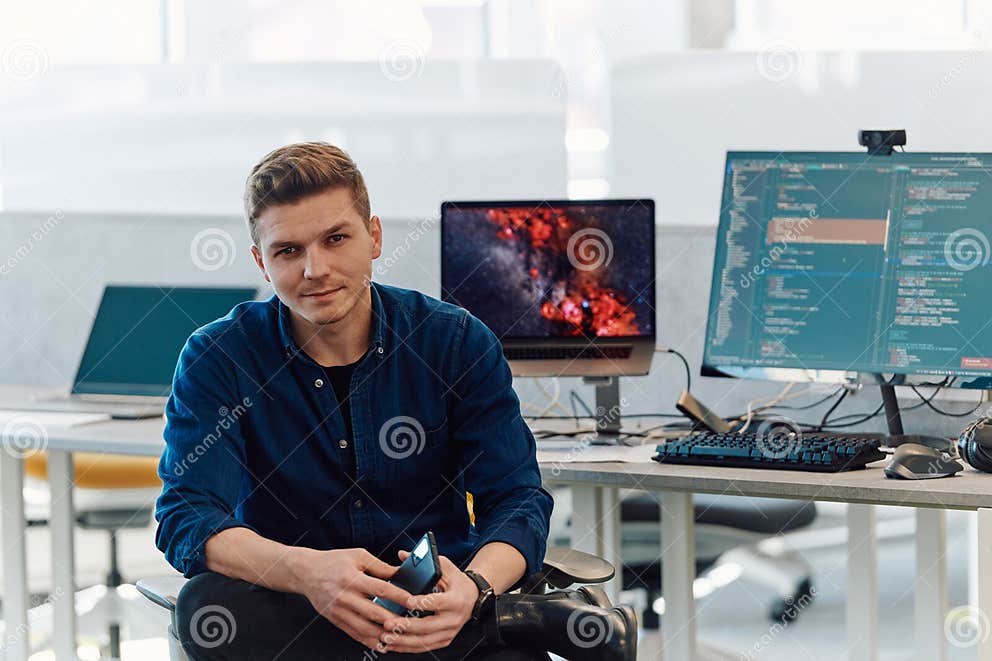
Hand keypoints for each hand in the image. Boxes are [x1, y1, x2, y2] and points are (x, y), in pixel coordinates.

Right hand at [296, 547, 413, 651]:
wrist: (305, 572)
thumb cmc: (333, 561)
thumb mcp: (358, 556)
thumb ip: (380, 566)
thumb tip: (400, 574)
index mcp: (352, 578)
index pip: (381, 589)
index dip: (399, 596)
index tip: (414, 602)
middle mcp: (345, 597)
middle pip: (375, 612)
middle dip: (395, 620)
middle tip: (412, 623)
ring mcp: (339, 611)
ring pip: (365, 628)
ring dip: (384, 635)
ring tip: (400, 637)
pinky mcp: (335, 620)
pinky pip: (354, 634)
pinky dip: (369, 641)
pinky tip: (382, 644)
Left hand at [378, 552, 479, 653]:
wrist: (473, 598)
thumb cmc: (456, 581)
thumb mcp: (446, 567)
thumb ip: (426, 561)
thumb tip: (402, 554)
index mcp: (456, 599)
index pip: (438, 602)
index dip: (423, 602)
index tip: (407, 601)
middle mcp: (454, 619)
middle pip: (428, 626)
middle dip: (406, 626)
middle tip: (388, 622)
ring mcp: (449, 632)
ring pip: (424, 641)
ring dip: (403, 641)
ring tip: (385, 637)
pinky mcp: (444, 641)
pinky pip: (424, 647)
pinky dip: (406, 647)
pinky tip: (392, 645)